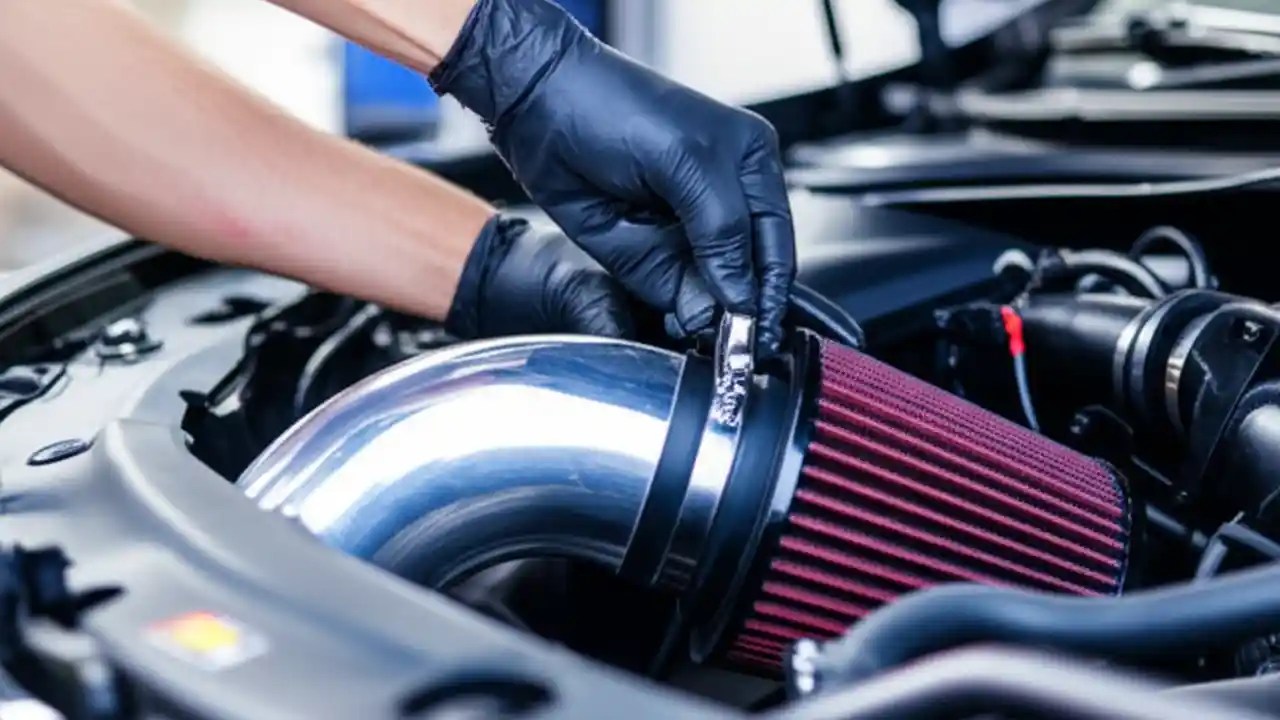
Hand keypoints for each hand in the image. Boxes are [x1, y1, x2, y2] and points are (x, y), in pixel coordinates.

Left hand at [430, 0, 795, 355]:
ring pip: (711, 291)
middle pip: (749, 274)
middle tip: (737, 346)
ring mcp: (683, 232)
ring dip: (708, 316)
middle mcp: (722, 202)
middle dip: (742, 310)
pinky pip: (671, 295)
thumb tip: (742, 295)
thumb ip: (720, 231)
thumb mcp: (684, 163)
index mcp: (749, 167)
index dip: (772, 290)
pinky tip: (679, 319)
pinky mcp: (646, 253)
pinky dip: (677, 312)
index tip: (763, 331)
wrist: (538, 107)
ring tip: (706, 333)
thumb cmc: (611, 106)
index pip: (776, 243)